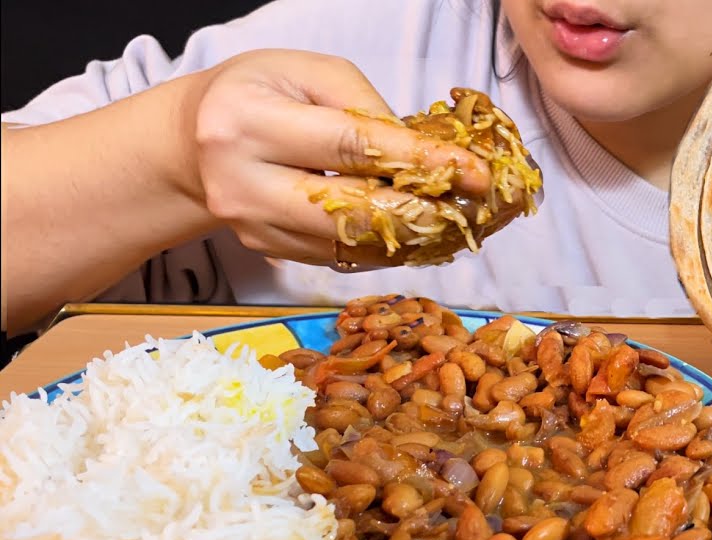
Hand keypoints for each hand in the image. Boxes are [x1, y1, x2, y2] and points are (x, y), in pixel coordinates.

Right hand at [183, 49, 490, 266]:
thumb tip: (426, 155)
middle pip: (353, 211)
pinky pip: (345, 257)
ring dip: (417, 238)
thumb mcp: (308, 72)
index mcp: (248, 121)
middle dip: (427, 213)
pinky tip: (424, 233)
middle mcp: (243, 183)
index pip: (351, 146)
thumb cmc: (258, 94)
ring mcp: (255, 227)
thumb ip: (367, 106)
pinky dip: (391, 248)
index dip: (420, 163)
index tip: (476, 173)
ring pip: (354, 244)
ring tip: (462, 222)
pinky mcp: (272, 253)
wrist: (193, 142)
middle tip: (479, 208)